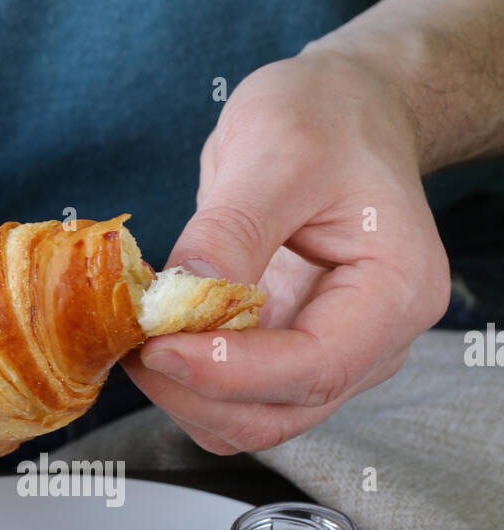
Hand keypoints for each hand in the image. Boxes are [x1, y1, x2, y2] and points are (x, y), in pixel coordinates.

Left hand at [123, 50, 451, 453]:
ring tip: (140, 331)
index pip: (314, 369)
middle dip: (197, 391)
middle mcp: (375, 342)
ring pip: (251, 419)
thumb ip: (231, 230)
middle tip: (134, 339)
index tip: (157, 345)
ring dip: (186, 393)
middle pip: (279, 413)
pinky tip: (159, 333)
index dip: (229, 372)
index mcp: (396, 292)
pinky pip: (236, 397)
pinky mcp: (292, 354)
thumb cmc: (328, 117)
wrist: (347, 110)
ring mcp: (335, 356)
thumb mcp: (277, 150)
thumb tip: (178, 300)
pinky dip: (189, 380)